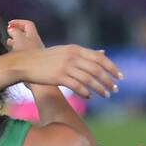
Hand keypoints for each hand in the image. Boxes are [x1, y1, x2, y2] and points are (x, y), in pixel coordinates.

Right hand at [6, 18, 121, 97]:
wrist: (25, 63)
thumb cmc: (47, 59)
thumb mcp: (66, 51)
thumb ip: (84, 54)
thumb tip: (103, 54)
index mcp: (75, 49)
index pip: (99, 58)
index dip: (112, 67)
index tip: (120, 77)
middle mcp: (72, 56)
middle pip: (97, 69)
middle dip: (108, 80)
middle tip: (115, 89)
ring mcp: (65, 66)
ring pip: (89, 79)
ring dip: (100, 88)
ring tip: (107, 95)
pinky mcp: (58, 77)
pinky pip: (77, 86)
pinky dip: (85, 92)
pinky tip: (90, 96)